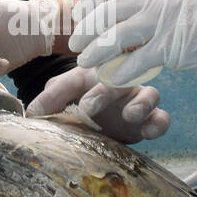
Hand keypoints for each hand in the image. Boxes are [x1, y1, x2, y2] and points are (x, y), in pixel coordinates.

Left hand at [26, 66, 169, 143]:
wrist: (94, 119)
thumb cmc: (79, 98)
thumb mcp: (63, 92)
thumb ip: (50, 98)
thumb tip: (33, 113)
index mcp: (102, 71)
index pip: (99, 66)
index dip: (92, 80)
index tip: (82, 103)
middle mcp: (122, 82)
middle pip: (124, 79)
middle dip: (108, 92)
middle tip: (90, 109)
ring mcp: (138, 101)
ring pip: (151, 95)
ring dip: (142, 103)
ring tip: (130, 114)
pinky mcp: (148, 121)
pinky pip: (162, 118)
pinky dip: (159, 123)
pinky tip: (148, 131)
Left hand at [69, 0, 196, 84]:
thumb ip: (158, 5)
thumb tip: (139, 17)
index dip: (91, 4)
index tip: (82, 16)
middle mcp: (154, 2)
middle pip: (105, 14)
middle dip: (86, 31)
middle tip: (75, 46)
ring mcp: (162, 24)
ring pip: (114, 38)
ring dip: (95, 52)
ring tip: (85, 64)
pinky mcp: (173, 48)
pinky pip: (136, 62)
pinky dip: (120, 72)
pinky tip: (112, 80)